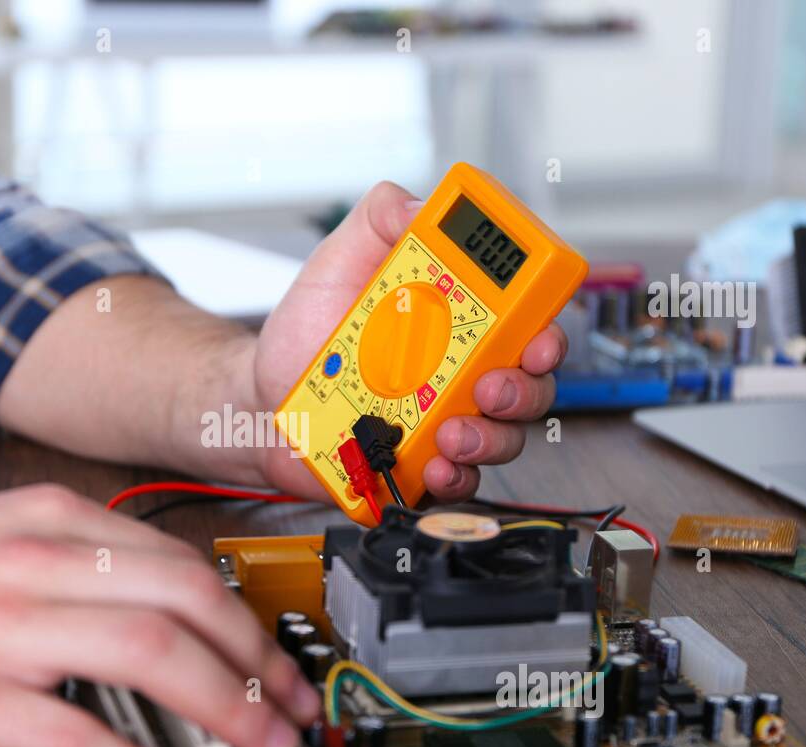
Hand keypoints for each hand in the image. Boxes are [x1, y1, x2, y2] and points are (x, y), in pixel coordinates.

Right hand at [0, 485, 319, 746]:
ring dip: (223, 708)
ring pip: (148, 654)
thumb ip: (64, 561)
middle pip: (184, 600)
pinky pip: (77, 734)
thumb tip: (149, 604)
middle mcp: (27, 559)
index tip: (277, 659)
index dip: (245, 617)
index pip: (177, 560)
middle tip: (291, 707)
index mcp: (41, 520)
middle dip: (257, 660)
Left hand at [253, 182, 567, 502]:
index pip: (527, 319)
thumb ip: (381, 219)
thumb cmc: (308, 330)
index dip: (546, 325)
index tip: (536, 334)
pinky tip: (435, 466)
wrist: (259, 392)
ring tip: (451, 431)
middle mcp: (465, 371)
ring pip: (503, 437)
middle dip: (523, 387)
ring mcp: (447, 421)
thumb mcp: (339, 257)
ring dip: (488, 436)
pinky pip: (458, 481)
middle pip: (530, 384)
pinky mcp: (422, 464)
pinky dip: (454, 477)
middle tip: (490, 385)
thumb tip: (419, 206)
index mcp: (459, 318)